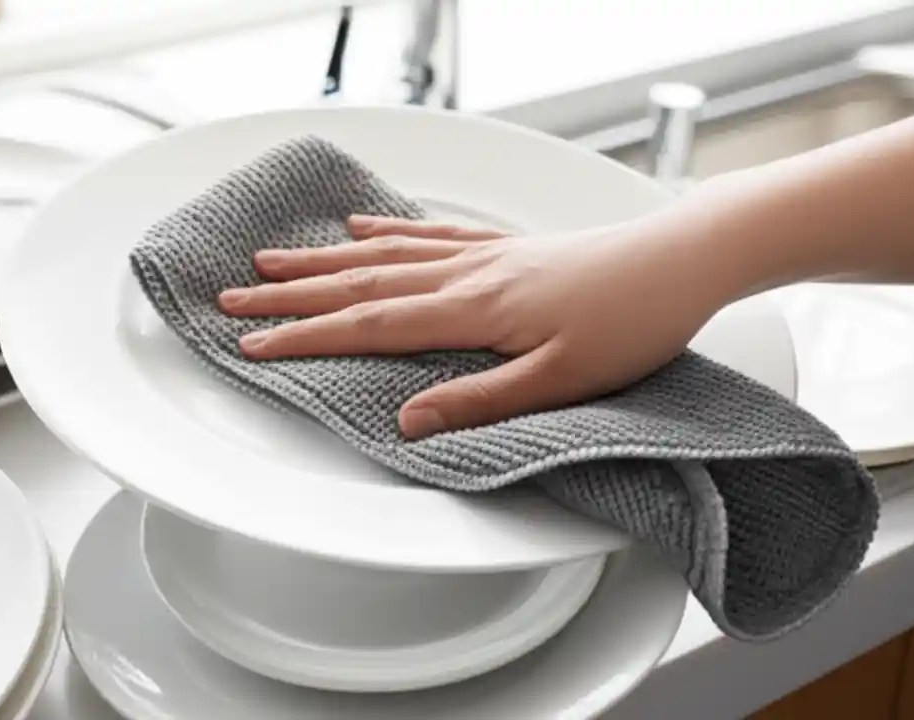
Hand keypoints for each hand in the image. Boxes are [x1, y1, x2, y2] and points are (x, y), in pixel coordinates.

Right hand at [218, 213, 725, 438]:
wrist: (681, 259)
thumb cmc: (631, 324)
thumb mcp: (560, 382)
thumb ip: (480, 402)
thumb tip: (407, 422)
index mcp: (473, 311)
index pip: (369, 324)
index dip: (305, 336)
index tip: (252, 342)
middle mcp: (465, 274)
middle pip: (358, 282)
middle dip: (290, 292)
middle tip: (233, 296)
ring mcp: (481, 253)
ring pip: (383, 252)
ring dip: (322, 258)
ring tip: (272, 257)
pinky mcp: (502, 245)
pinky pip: (428, 231)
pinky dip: (387, 228)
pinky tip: (362, 225)